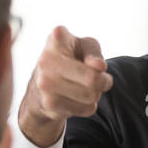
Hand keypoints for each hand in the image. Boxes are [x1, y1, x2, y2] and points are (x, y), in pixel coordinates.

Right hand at [18, 26, 113, 147]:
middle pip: (93, 78)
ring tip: (85, 87)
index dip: (81, 47)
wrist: (42, 88)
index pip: (67, 38)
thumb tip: (99, 66)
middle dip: (104, 80)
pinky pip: (87, 109)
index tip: (86, 51)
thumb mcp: (85, 46)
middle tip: (101, 78)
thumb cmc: (71, 59)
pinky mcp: (50, 104)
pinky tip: (77, 97)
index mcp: (55, 40)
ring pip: (92, 95)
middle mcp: (46, 61)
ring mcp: (45, 83)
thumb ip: (94, 52)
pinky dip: (89, 105)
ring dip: (96, 93)